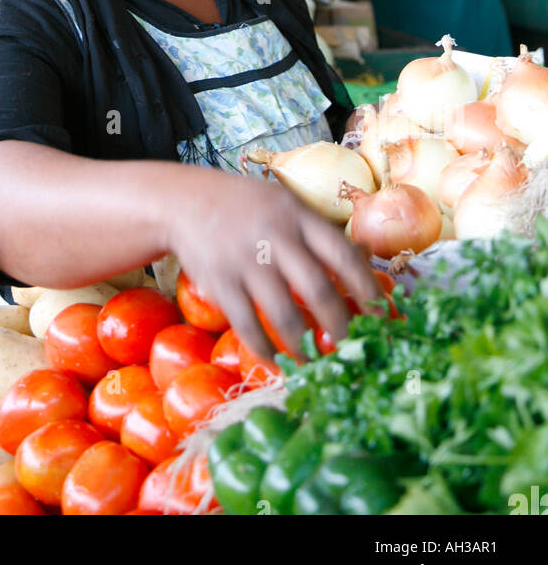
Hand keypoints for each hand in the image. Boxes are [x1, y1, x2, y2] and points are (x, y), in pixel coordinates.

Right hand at [164, 167, 379, 358]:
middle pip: (318, 288)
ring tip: (316, 364)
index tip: (381, 315)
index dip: (366, 287)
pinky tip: (278, 362)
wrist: (183, 200)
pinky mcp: (219, 281)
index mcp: (298, 215)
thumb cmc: (245, 206)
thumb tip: (366, 260)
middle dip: (340, 326)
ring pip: (284, 313)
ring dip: (305, 346)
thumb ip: (320, 232)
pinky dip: (265, 349)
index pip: (342, 253)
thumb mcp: (285, 204)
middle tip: (353, 350)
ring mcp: (245, 259)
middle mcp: (274, 236)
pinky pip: (247, 324)